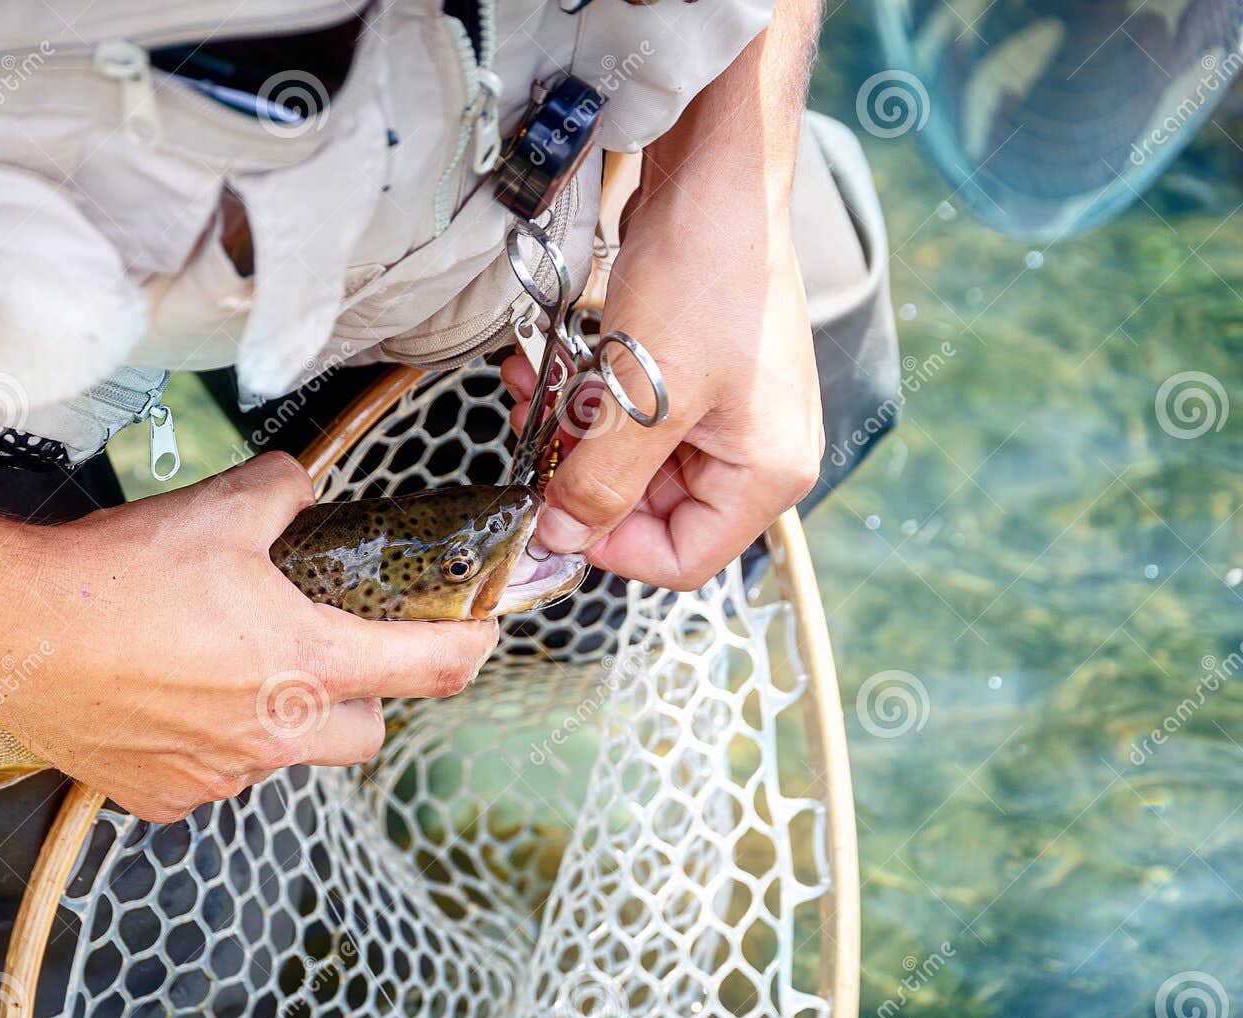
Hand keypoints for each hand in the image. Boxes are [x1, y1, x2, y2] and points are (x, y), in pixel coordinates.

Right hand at [0, 452, 498, 821]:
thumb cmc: (117, 575)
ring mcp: (221, 775)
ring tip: (230, 665)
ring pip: (287, 755)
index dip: (470, 646)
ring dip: (283, 718)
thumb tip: (300, 484)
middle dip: (366, 693)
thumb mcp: (220, 509)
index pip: (432, 668)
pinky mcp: (164, 797)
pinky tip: (172, 700)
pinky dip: (212, 745)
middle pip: (368, 730)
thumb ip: (283, 493)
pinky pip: (216, 777)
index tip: (479, 633)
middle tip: (330, 646)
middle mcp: (277, 736)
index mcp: (310, 665)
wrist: (9, 632)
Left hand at [503, 215, 821, 592]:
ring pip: (633, 459)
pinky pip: (633, 412)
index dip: (610, 547)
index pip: (683, 560)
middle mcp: (757, 449)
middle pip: (652, 510)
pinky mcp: (697, 374)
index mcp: (768, 473)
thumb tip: (560, 540)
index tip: (554, 514)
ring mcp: (728, 410)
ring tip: (538, 390)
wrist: (717, 175)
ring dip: (576, 431)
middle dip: (582, 476)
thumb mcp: (641, 397)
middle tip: (533, 440)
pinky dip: (591, 396)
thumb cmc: (706, 276)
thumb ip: (599, 481)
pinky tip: (554, 365)